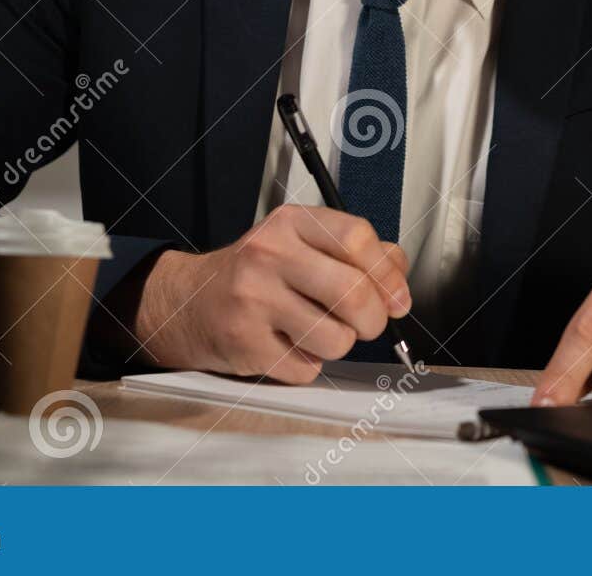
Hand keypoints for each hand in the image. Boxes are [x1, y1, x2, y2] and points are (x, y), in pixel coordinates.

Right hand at [126, 205, 410, 381]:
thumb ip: (360, 255)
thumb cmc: (262, 272)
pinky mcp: (244, 343)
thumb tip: (399, 289)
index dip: (388, 273)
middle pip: (353, 293)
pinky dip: (308, 364)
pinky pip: (307, 368)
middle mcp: (269, 254)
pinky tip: (289, 345)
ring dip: (339, 343)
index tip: (396, 297)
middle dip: (373, 319)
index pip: (358, 238)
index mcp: (292, 222)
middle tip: (366, 324)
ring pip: (336, 338)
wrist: (192, 302)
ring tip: (318, 331)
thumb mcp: (305, 243)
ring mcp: (253, 300)